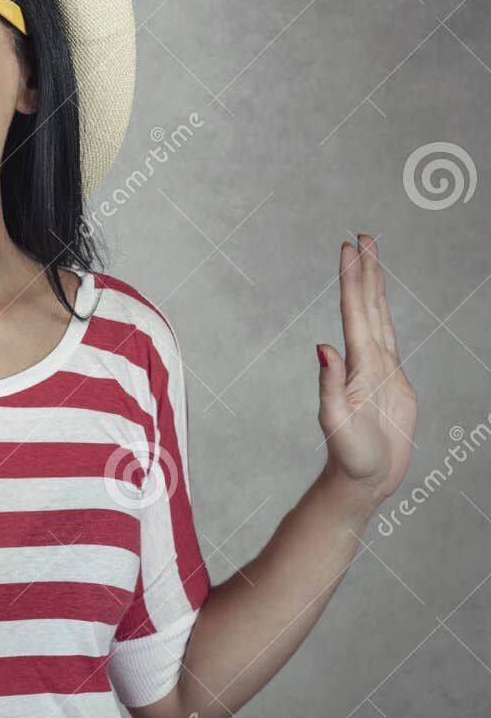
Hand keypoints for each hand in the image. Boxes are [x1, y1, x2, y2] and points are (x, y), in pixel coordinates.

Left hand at [316, 234, 416, 511]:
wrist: (362, 480)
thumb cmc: (349, 457)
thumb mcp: (337, 422)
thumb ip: (331, 386)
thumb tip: (323, 348)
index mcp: (355, 365)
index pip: (354, 312)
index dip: (353, 279)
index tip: (350, 248)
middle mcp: (365, 362)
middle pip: (366, 307)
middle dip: (365, 272)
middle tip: (362, 237)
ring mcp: (379, 370)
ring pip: (378, 318)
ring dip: (374, 288)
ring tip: (371, 257)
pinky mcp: (394, 383)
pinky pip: (391, 341)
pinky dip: (385, 318)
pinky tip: (379, 305)